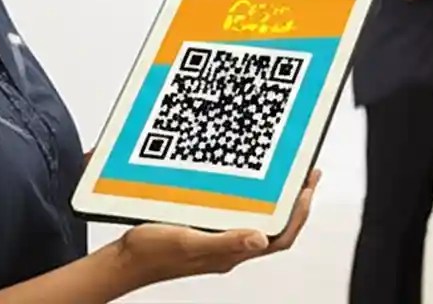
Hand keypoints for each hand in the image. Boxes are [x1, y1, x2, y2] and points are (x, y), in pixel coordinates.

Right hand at [115, 169, 320, 286]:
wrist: (123, 260)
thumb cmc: (151, 254)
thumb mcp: (189, 242)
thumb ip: (225, 241)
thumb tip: (262, 240)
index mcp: (231, 253)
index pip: (280, 237)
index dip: (299, 214)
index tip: (309, 186)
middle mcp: (229, 246)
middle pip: (275, 225)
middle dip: (294, 200)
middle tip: (306, 173)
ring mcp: (218, 238)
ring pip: (256, 218)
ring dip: (274, 197)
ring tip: (285, 174)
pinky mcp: (204, 229)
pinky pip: (235, 213)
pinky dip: (247, 197)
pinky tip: (242, 181)